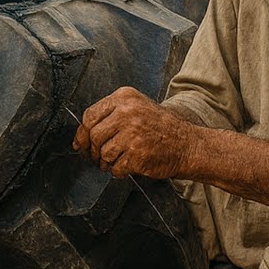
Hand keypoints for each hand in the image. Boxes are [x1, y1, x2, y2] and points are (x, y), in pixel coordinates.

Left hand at [71, 86, 192, 178]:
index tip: (81, 144)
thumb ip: (111, 115)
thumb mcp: (137, 108)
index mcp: (124, 97)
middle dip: (92, 151)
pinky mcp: (137, 154)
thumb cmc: (160, 128)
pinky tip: (127, 167)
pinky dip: (118, 171)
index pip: (90, 115)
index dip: (82, 133)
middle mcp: (127, 112)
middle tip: (97, 158)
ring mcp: (132, 133)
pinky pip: (115, 167)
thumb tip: (81, 136)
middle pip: (94, 136)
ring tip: (117, 162)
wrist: (188, 144)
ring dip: (106, 162)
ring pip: (103, 153)